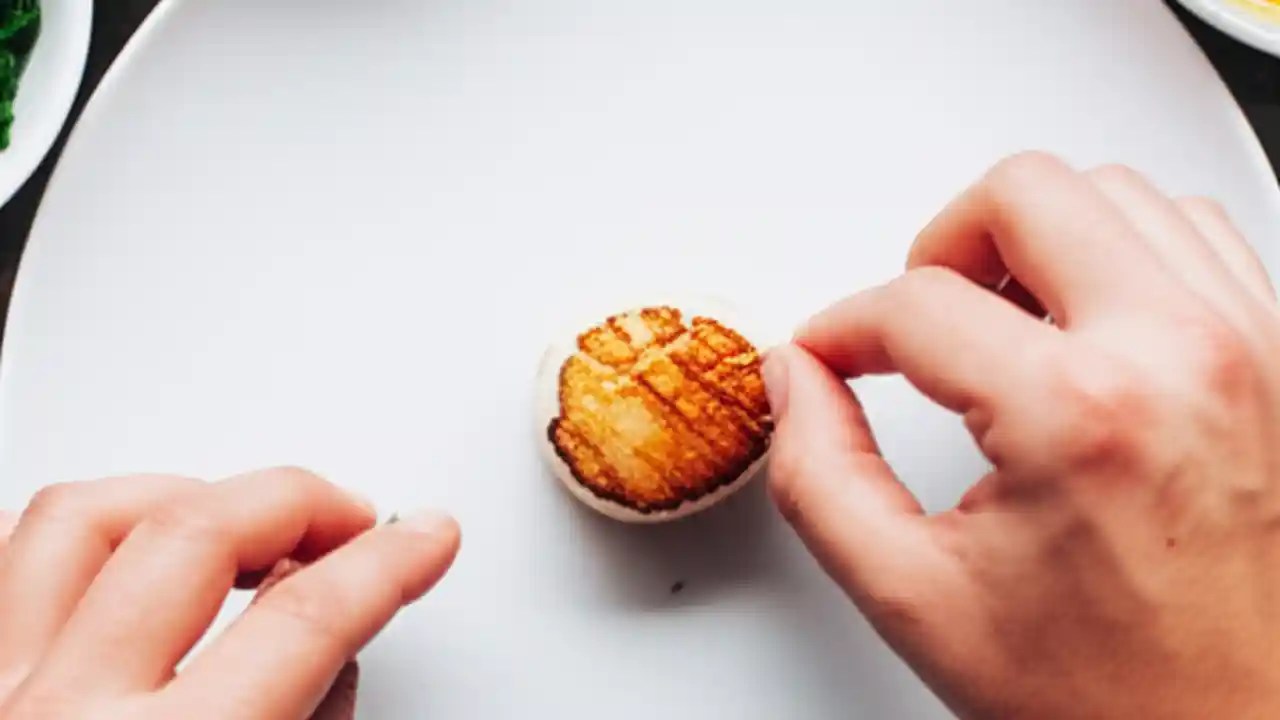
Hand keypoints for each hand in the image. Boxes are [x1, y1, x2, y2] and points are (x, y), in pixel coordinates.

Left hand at [0, 468, 459, 718]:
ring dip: (180, 496)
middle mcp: (59, 715)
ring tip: (241, 517)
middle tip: (351, 518)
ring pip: (80, 519)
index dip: (386, 564)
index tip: (426, 538)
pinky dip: (80, 531)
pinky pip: (3, 556)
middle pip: (197, 535)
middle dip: (298, 501)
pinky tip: (125, 541)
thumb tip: (333, 656)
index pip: (304, 621)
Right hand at [764, 152, 1279, 718]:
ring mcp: (1251, 346)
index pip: (917, 304)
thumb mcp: (914, 596)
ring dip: (1036, 243)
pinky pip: (1195, 236)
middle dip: (941, 246)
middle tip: (917, 318)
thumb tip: (796, 380)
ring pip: (1119, 195)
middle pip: (1027, 192)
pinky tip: (1081, 324)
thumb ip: (819, 474)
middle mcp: (1182, 354)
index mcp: (1080, 414)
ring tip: (1000, 323)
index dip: (842, 327)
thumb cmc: (1112, 698)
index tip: (829, 354)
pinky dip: (1122, 255)